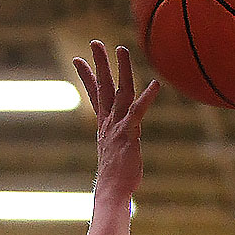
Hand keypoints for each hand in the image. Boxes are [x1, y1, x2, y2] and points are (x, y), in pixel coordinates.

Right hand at [73, 42, 159, 199]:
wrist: (112, 192)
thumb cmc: (117, 179)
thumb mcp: (116, 157)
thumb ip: (119, 146)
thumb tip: (121, 151)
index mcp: (104, 126)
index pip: (95, 96)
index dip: (87, 77)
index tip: (77, 60)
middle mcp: (108, 123)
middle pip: (103, 87)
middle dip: (99, 64)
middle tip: (94, 43)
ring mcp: (118, 127)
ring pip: (120, 93)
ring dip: (121, 70)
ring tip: (121, 50)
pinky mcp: (129, 134)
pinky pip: (138, 111)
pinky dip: (147, 97)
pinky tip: (156, 84)